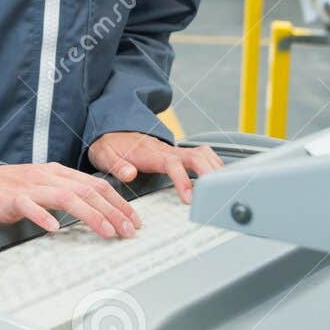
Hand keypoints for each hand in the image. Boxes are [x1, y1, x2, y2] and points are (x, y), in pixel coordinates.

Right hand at [0, 163, 140, 238]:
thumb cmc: (11, 189)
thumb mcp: (44, 187)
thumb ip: (67, 193)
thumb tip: (97, 210)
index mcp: (58, 173)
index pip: (95, 185)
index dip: (118, 201)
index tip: (134, 219)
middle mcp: (47, 176)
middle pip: (87, 190)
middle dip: (112, 211)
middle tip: (129, 230)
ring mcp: (30, 186)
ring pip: (65, 197)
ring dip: (90, 215)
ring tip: (106, 231)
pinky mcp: (11, 198)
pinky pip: (29, 206)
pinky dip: (42, 216)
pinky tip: (53, 229)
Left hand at [87, 131, 223, 202]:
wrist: (112, 131)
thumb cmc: (111, 146)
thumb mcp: (105, 155)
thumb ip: (117, 165)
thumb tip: (130, 174)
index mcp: (151, 154)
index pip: (173, 164)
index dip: (183, 179)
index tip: (189, 197)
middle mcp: (166, 150)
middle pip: (196, 156)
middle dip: (210, 174)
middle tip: (216, 195)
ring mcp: (174, 151)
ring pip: (203, 154)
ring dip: (215, 168)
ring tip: (224, 188)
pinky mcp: (178, 154)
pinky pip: (202, 155)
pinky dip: (214, 165)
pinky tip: (219, 178)